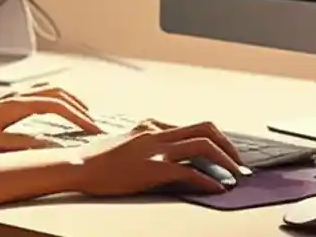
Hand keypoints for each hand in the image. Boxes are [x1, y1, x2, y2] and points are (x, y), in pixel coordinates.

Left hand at [0, 82, 102, 151]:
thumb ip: (20, 143)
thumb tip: (48, 145)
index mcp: (16, 104)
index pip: (56, 106)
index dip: (77, 117)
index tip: (92, 129)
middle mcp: (17, 95)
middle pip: (58, 94)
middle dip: (80, 108)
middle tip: (94, 125)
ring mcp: (13, 95)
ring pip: (50, 90)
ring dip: (70, 100)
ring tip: (83, 115)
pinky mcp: (9, 98)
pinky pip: (41, 92)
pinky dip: (57, 98)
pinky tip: (57, 108)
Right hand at [71, 122, 245, 195]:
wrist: (77, 164)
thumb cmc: (97, 158)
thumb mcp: (126, 142)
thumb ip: (147, 143)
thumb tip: (165, 154)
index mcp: (152, 127)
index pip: (193, 127)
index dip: (216, 139)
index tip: (226, 153)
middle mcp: (157, 133)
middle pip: (206, 129)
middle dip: (228, 146)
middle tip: (238, 164)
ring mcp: (156, 150)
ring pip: (203, 146)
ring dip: (226, 161)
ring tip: (236, 176)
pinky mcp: (152, 169)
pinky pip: (189, 173)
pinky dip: (208, 181)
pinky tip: (216, 189)